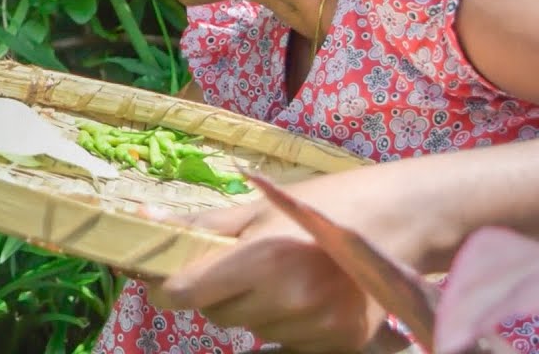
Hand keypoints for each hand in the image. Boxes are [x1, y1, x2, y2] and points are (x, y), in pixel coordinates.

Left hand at [148, 175, 400, 351]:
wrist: (401, 219)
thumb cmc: (323, 202)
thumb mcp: (257, 206)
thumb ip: (199, 224)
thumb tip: (141, 221)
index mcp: (260, 258)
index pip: (185, 294)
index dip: (167, 288)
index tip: (167, 280)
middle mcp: (287, 299)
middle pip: (216, 315)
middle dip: (217, 293)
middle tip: (245, 266)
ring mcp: (315, 326)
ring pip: (252, 330)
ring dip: (254, 309)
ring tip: (285, 276)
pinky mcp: (339, 343)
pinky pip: (287, 343)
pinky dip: (286, 323)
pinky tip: (308, 296)